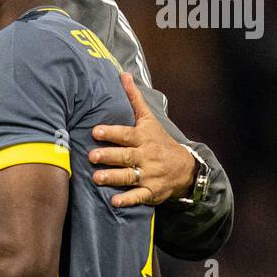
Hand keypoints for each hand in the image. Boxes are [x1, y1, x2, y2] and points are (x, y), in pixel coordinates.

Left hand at [88, 73, 196, 206]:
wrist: (185, 167)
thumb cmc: (159, 140)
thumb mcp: (149, 119)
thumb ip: (134, 99)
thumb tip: (123, 75)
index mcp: (143, 138)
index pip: (126, 134)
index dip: (111, 133)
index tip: (96, 131)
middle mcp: (145, 156)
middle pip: (126, 156)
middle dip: (109, 156)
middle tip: (91, 156)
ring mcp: (149, 174)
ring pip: (130, 176)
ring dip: (113, 177)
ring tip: (96, 178)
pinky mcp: (151, 191)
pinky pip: (139, 196)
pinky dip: (128, 199)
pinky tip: (114, 202)